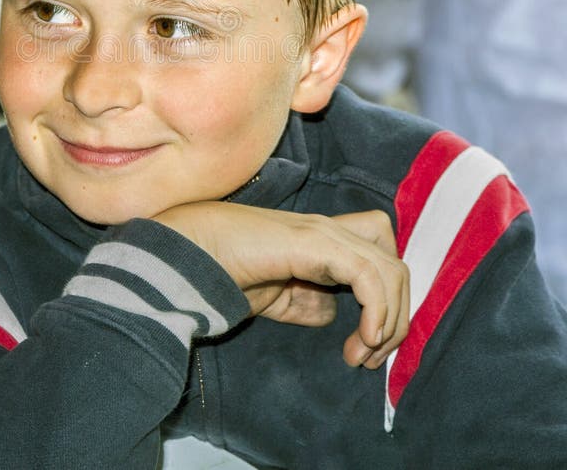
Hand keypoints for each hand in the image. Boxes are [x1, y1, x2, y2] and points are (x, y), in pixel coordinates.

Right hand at [152, 203, 408, 368]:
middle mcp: (330, 230)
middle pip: (395, 266)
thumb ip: (308, 303)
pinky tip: (364, 337)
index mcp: (323, 241)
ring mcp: (325, 232)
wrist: (193, 253)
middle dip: (395, 319)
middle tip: (368, 357)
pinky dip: (377, 310)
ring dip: (388, 322)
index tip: (366, 347)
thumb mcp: (278, 297)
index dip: (388, 302)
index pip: (381, 257)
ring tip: (362, 355)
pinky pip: (369, 274)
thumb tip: (333, 315)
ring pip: (390, 270)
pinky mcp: (316, 241)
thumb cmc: (225, 269)